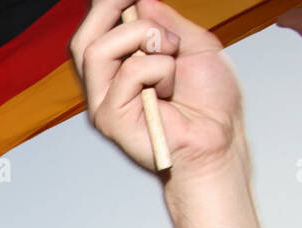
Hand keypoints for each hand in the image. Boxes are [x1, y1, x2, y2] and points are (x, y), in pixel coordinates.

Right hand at [71, 0, 243, 178]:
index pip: (95, 30)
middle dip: (109, 7)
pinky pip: (129, 73)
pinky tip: (170, 86)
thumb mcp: (192, 45)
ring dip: (143, 37)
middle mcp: (105, 86)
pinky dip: (159, 68)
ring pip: (99, 49)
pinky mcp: (111, 119)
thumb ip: (165, 22)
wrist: (219, 140)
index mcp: (119, 68)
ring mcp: (104, 103)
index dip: (106, 5)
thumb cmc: (208, 103)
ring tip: (170, 52)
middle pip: (83, 38)